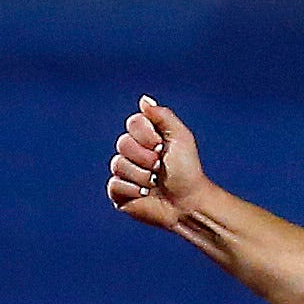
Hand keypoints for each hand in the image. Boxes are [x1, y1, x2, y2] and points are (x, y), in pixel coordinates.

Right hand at [107, 97, 205, 231]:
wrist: (188, 203)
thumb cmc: (187, 171)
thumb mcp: (180, 137)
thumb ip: (162, 116)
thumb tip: (144, 100)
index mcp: (145, 137)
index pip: (133, 123)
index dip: (146, 135)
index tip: (162, 147)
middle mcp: (132, 152)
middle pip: (122, 143)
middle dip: (145, 157)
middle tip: (159, 167)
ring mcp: (124, 172)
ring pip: (118, 165)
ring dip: (142, 175)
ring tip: (155, 183)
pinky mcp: (119, 193)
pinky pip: (115, 185)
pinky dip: (133, 190)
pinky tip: (145, 195)